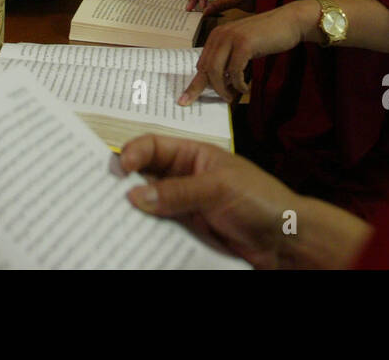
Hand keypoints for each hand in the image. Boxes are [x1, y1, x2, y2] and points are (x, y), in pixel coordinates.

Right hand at [120, 135, 366, 268]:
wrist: (287, 241)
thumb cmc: (261, 201)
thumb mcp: (219, 189)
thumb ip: (179, 192)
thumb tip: (134, 195)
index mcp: (193, 156)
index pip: (154, 147)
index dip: (133, 153)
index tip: (119, 169)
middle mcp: (185, 179)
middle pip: (145, 176)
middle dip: (124, 183)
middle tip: (101, 195)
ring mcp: (185, 206)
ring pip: (149, 206)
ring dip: (132, 212)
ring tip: (110, 221)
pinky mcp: (188, 232)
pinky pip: (159, 230)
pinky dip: (145, 234)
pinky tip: (132, 239)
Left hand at [179, 2, 308, 103]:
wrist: (288, 21)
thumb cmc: (266, 36)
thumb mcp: (242, 46)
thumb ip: (229, 59)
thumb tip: (219, 82)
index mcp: (216, 35)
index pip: (201, 63)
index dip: (196, 83)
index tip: (187, 99)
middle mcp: (220, 35)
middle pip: (204, 68)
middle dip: (200, 89)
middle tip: (204, 104)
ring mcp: (232, 38)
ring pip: (216, 70)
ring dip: (222, 89)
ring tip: (230, 97)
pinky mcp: (244, 44)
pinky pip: (235, 70)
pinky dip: (238, 83)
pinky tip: (244, 88)